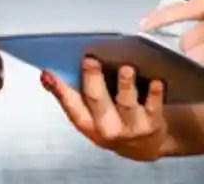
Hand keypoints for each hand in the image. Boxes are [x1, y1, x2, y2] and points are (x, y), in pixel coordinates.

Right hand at [41, 57, 167, 161]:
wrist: (147, 144)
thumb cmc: (116, 122)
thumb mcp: (94, 115)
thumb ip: (80, 95)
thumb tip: (58, 67)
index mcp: (88, 123)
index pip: (70, 105)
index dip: (58, 90)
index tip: (48, 74)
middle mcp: (107, 128)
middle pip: (97, 102)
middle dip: (92, 80)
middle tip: (90, 60)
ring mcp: (130, 127)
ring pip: (126, 104)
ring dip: (125, 85)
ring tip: (125, 68)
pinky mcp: (153, 124)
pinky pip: (154, 107)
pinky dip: (154, 93)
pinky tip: (155, 80)